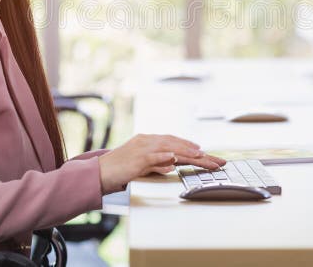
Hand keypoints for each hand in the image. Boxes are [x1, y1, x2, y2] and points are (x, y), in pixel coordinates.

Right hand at [97, 134, 225, 193]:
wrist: (98, 172)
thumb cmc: (118, 170)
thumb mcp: (141, 166)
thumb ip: (156, 164)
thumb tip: (171, 165)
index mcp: (148, 141)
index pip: (174, 141)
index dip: (191, 146)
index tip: (206, 153)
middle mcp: (146, 141)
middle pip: (176, 143)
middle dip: (197, 151)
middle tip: (214, 159)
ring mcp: (141, 149)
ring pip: (169, 147)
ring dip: (186, 152)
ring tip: (202, 156)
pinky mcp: (136, 159)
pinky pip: (153, 157)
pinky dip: (165, 157)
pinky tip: (175, 158)